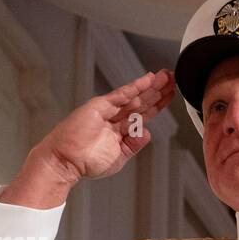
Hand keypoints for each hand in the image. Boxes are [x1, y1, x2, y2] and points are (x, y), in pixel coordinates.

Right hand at [0, 70, 175, 207]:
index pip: (143, 114)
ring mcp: (108, 111)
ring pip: (134, 96)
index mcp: (120, 130)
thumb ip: (133, 145)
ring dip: (150, 86)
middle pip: (142, 102)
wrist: (66, 162)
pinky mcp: (99, 106)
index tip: (169, 96)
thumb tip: (147, 133)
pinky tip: (146, 81)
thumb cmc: (86, 162)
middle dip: (158, 91)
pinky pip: (120, 95)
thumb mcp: (119, 157)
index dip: (157, 105)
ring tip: (165, 78)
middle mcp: (115, 118)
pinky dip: (133, 88)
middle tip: (172, 80)